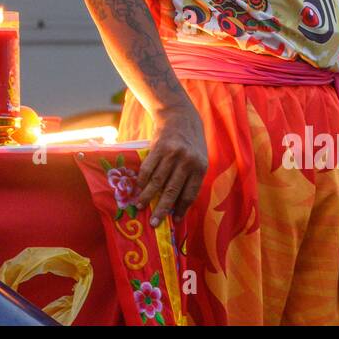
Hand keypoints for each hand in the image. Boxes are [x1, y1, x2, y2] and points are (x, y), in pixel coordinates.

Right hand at [136, 104, 208, 227]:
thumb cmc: (191, 142)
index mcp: (200, 167)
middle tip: (154, 223)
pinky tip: (138, 189)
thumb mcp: (199, 158)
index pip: (190, 193)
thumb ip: (191, 178)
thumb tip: (178, 204)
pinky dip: (142, 180)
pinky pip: (148, 168)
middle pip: (172, 190)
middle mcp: (187, 161)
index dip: (182, 209)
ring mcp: (172, 154)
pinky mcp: (158, 147)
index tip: (175, 221)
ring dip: (147, 196)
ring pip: (158, 181)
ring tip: (140, 206)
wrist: (180, 115)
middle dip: (162, 209)